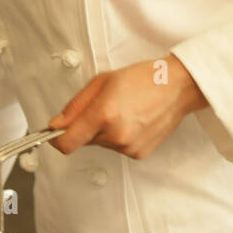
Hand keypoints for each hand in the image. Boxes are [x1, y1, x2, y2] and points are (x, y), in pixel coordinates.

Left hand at [47, 54, 207, 158]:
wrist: (178, 87)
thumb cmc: (144, 78)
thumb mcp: (102, 81)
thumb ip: (76, 106)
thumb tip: (57, 124)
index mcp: (104, 114)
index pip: (66, 143)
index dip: (55, 139)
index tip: (55, 132)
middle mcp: (116, 135)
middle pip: (83, 141)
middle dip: (86, 127)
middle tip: (104, 106)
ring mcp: (129, 147)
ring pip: (101, 144)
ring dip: (104, 131)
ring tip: (124, 110)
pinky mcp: (138, 154)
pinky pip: (117, 148)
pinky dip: (119, 136)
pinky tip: (133, 120)